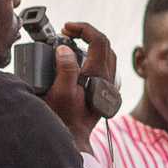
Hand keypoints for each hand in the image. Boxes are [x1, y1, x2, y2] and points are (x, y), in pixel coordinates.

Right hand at [43, 21, 114, 152]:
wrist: (74, 139)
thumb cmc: (64, 118)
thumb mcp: (59, 93)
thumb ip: (65, 69)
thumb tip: (65, 49)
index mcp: (98, 75)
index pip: (98, 40)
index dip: (83, 28)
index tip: (66, 28)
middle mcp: (107, 79)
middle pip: (105, 45)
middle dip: (86, 33)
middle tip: (67, 33)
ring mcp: (108, 85)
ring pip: (107, 56)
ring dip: (91, 44)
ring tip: (71, 43)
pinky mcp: (104, 91)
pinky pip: (104, 67)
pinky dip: (93, 57)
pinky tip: (79, 61)